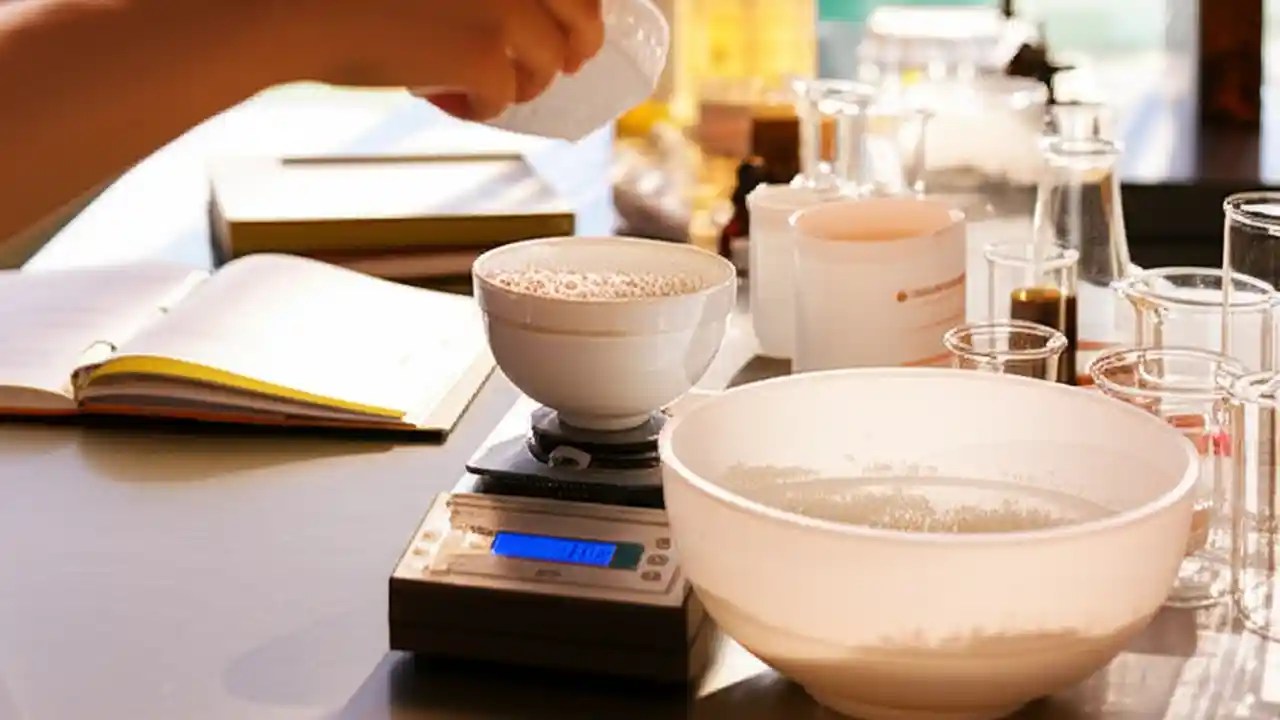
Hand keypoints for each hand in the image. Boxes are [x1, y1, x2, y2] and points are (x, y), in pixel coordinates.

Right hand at [293, 0, 605, 120]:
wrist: (294, 8)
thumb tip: (529, 20)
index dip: (578, 7)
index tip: (570, 27)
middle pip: (582, 15)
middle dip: (574, 48)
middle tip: (562, 69)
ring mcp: (505, 5)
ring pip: (548, 62)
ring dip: (520, 82)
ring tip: (476, 86)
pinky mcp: (484, 54)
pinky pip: (507, 95)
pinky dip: (481, 106)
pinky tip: (446, 100)